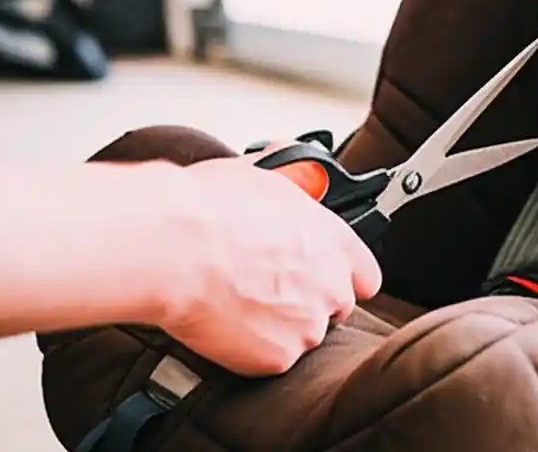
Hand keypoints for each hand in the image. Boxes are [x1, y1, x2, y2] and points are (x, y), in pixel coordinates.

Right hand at [153, 147, 381, 376]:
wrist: (172, 248)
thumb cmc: (208, 209)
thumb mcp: (266, 179)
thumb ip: (295, 191)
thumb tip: (301, 179)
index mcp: (334, 240)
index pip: (365, 273)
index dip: (344, 276)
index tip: (326, 278)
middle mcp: (330, 285)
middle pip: (334, 306)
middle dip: (306, 301)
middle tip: (264, 288)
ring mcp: (307, 325)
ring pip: (300, 335)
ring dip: (276, 326)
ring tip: (235, 302)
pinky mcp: (278, 358)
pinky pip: (268, 360)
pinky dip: (248, 348)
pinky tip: (224, 322)